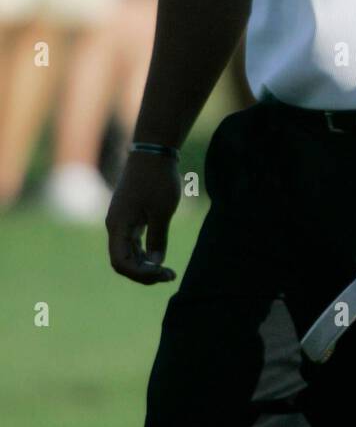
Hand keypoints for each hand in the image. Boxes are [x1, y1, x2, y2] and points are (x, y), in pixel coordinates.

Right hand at [106, 152, 180, 284]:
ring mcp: (121, 221)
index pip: (121, 262)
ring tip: (168, 271)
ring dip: (144, 264)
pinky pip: (132, 242)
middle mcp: (115, 225)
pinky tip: (159, 257)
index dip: (140, 274)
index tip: (163, 273)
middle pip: (123, 260)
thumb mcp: (162, 212)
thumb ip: (157, 239)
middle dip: (144, 272)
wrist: (153, 151)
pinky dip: (144, 252)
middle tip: (169, 275)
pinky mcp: (129, 216)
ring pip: (127, 252)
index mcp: (118, 225)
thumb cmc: (157, 179)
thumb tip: (154, 264)